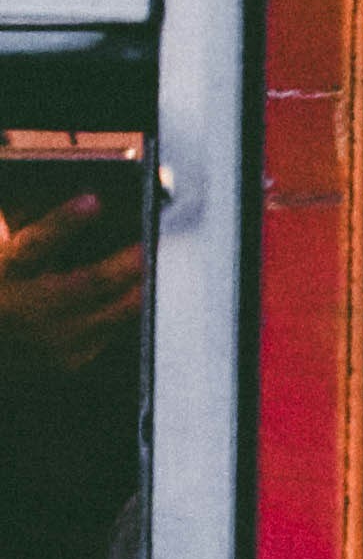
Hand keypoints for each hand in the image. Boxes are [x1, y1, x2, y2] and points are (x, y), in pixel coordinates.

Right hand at [0, 192, 144, 388]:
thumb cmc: (2, 286)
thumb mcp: (1, 254)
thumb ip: (23, 224)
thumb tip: (83, 197)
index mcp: (6, 271)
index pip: (38, 243)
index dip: (65, 221)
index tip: (93, 199)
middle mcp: (27, 308)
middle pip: (87, 283)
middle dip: (122, 264)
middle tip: (147, 244)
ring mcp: (49, 339)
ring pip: (108, 313)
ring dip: (136, 289)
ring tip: (151, 267)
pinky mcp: (69, 361)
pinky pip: (108, 333)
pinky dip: (125, 312)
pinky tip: (137, 293)